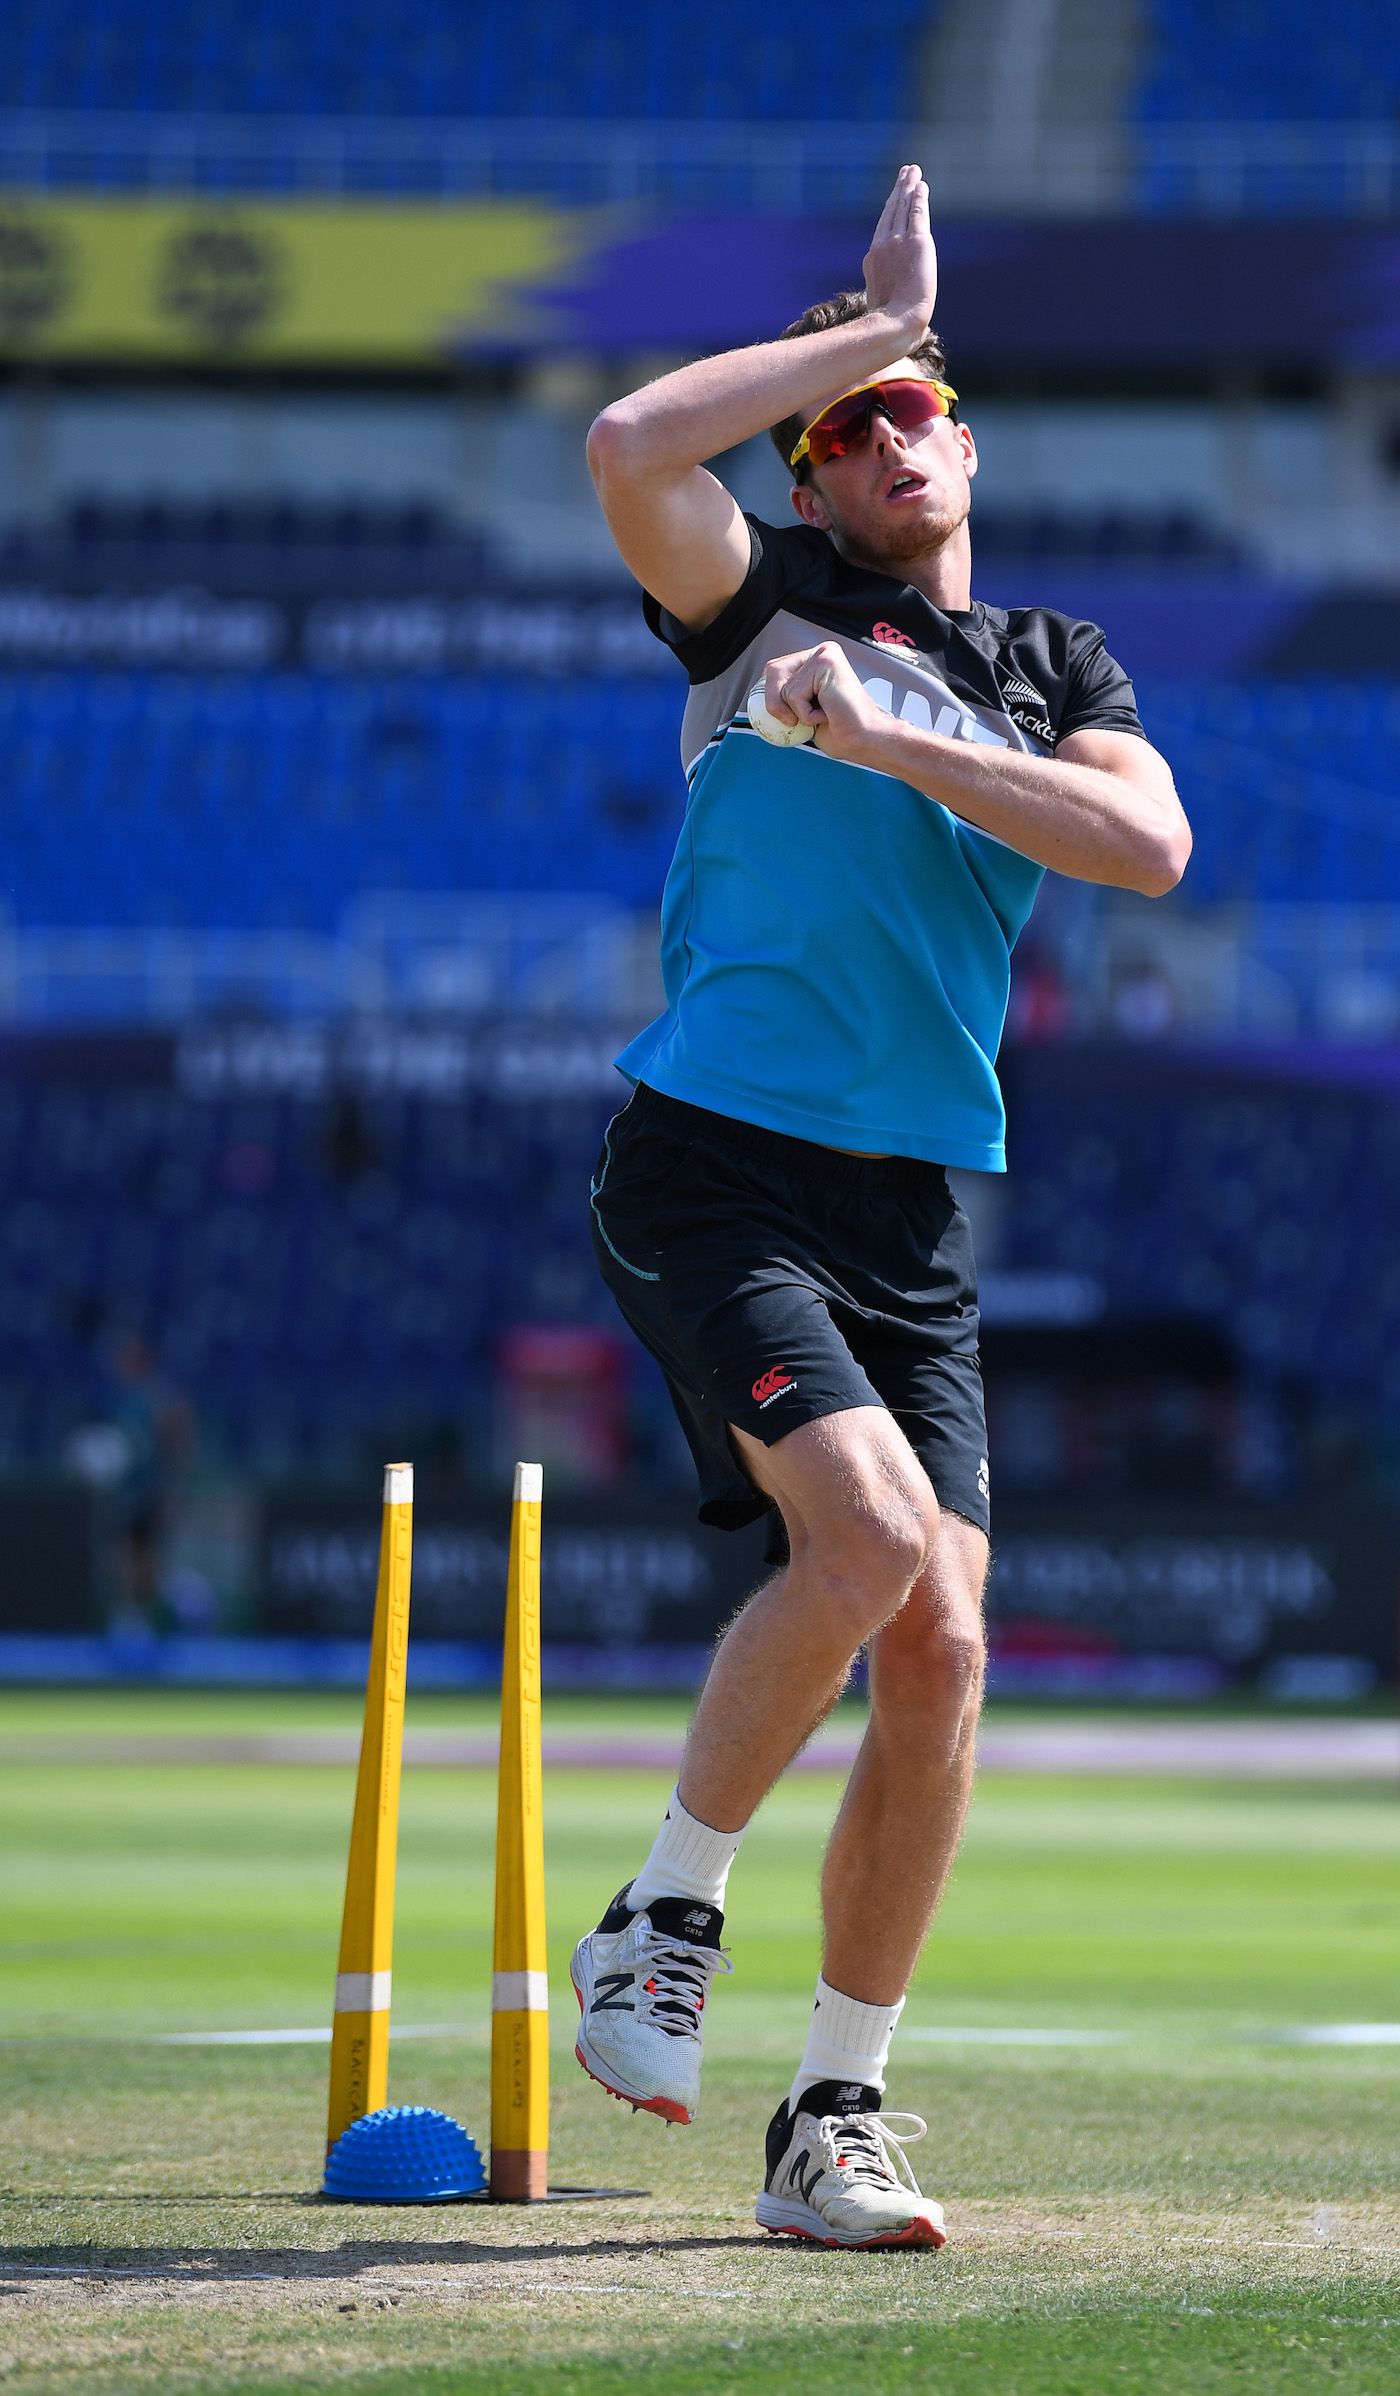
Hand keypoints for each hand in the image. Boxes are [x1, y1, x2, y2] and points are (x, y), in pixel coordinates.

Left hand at [764, 643, 890, 765]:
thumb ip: (785, 697)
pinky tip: (829, 712)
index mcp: (816, 660)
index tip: (789, 717)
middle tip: (798, 720)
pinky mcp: (826, 662)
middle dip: (776, 703)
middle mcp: (821, 652)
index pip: (774, 671)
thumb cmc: (839, 731)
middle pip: (772, 671)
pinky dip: (806, 713)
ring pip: (782, 686)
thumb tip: (755, 694)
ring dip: (797, 712)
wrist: (863, 740)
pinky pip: (794, 693)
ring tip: (823, 714)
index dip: (772, 697)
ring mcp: (824, 654)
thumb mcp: (802, 711)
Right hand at [862, 165, 937, 345]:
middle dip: (899, 189)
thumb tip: (892, 305)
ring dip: (908, 186)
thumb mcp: (882, 303)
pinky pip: (917, 212)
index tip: (895, 196)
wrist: (897, 320)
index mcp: (873, 259)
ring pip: (903, 206)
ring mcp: (898, 242)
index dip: (890, 208)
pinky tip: (921, 186)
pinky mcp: (916, 241)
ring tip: (913, 172)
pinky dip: (919, 197)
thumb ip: (887, 294)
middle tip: (905, 173)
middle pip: (891, 210)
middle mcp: (883, 245)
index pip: (883, 227)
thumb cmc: (891, 322)